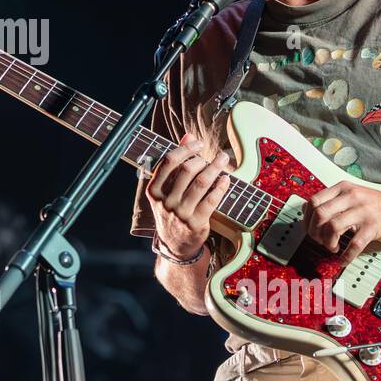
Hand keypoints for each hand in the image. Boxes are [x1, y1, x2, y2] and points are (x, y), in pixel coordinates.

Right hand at [144, 133, 233, 258]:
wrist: (175, 244)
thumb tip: (188, 136)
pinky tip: (226, 179)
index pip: (168, 162)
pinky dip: (220, 187)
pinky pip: (211, 200)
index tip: (198, 143)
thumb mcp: (166, 189)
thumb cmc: (172, 210)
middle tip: (216, 155)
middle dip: (203, 158)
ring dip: (215, 168)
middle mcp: (165, 202)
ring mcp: (180, 213)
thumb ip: (176, 162)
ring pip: (201, 183)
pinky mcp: (196, 223)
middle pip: (186, 170)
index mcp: (154, 191)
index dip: (185, 148)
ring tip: (223, 160)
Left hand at [304, 182, 380, 264]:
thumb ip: (334, 202)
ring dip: (327, 243)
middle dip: (314, 232)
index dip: (307, 219)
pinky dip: (346, 255)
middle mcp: (352, 197)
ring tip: (333, 248)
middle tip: (320, 241)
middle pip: (319, 214)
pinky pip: (353, 244)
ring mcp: (363, 211)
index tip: (309, 230)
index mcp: (344, 188)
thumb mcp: (355, 196)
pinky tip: (344, 259)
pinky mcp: (374, 226)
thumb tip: (309, 212)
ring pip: (332, 227)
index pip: (313, 201)